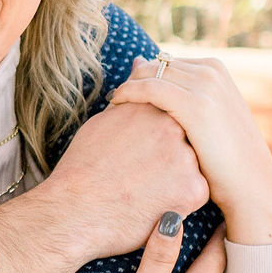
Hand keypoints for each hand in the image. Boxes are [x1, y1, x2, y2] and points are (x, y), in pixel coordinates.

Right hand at [31, 101, 211, 260]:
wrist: (76, 210)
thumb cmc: (83, 167)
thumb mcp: (104, 121)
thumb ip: (133, 95)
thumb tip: (141, 62)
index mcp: (152, 108)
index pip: (171, 113)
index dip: (157, 136)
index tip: (143, 151)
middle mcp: (174, 127)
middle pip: (185, 137)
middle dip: (170, 153)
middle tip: (142, 171)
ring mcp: (187, 158)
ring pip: (194, 164)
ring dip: (176, 175)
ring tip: (145, 187)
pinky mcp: (194, 189)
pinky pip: (196, 191)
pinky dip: (180, 199)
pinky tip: (154, 202)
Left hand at [111, 56, 271, 244]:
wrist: (250, 186)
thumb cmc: (223, 161)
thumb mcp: (204, 122)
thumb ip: (181, 97)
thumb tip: (155, 81)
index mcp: (214, 69)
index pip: (166, 63)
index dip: (143, 78)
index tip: (125, 96)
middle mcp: (211, 71)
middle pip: (156, 65)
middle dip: (134, 80)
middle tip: (115, 101)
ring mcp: (205, 85)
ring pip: (150, 73)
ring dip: (128, 86)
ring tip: (114, 106)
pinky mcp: (195, 104)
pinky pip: (149, 88)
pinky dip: (128, 94)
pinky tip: (116, 108)